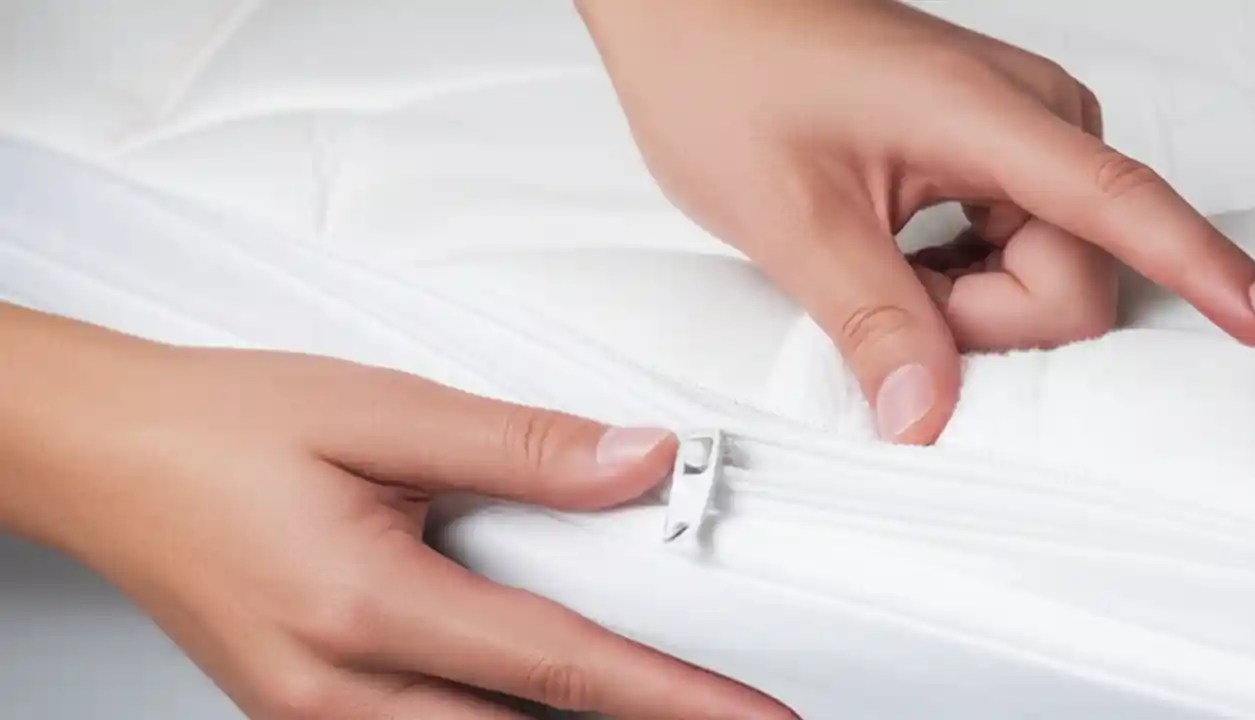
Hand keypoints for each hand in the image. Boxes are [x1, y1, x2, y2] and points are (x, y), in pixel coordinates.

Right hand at [0, 307, 794, 719]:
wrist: (104, 456)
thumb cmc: (218, 428)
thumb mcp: (375, 411)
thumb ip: (516, 447)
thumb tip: (634, 460)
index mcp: (363, 606)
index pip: (560, 666)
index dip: (674, 697)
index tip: (752, 717)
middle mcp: (335, 689)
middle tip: (720, 714)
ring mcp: (311, 716)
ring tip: (642, 693)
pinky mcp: (298, 712)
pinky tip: (527, 683)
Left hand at [578, 0, 1254, 443]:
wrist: (688, 14)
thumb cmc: (726, 76)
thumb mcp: (793, 219)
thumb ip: (871, 321)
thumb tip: (927, 413)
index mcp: (990, 116)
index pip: (1123, 204)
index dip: (1202, 270)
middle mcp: (1025, 120)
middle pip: (1073, 277)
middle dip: (982, 323)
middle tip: (884, 293)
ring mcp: (1007, 137)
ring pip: (1042, 273)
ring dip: (964, 305)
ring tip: (875, 262)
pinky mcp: (983, 154)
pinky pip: (1012, 250)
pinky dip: (959, 282)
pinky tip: (897, 260)